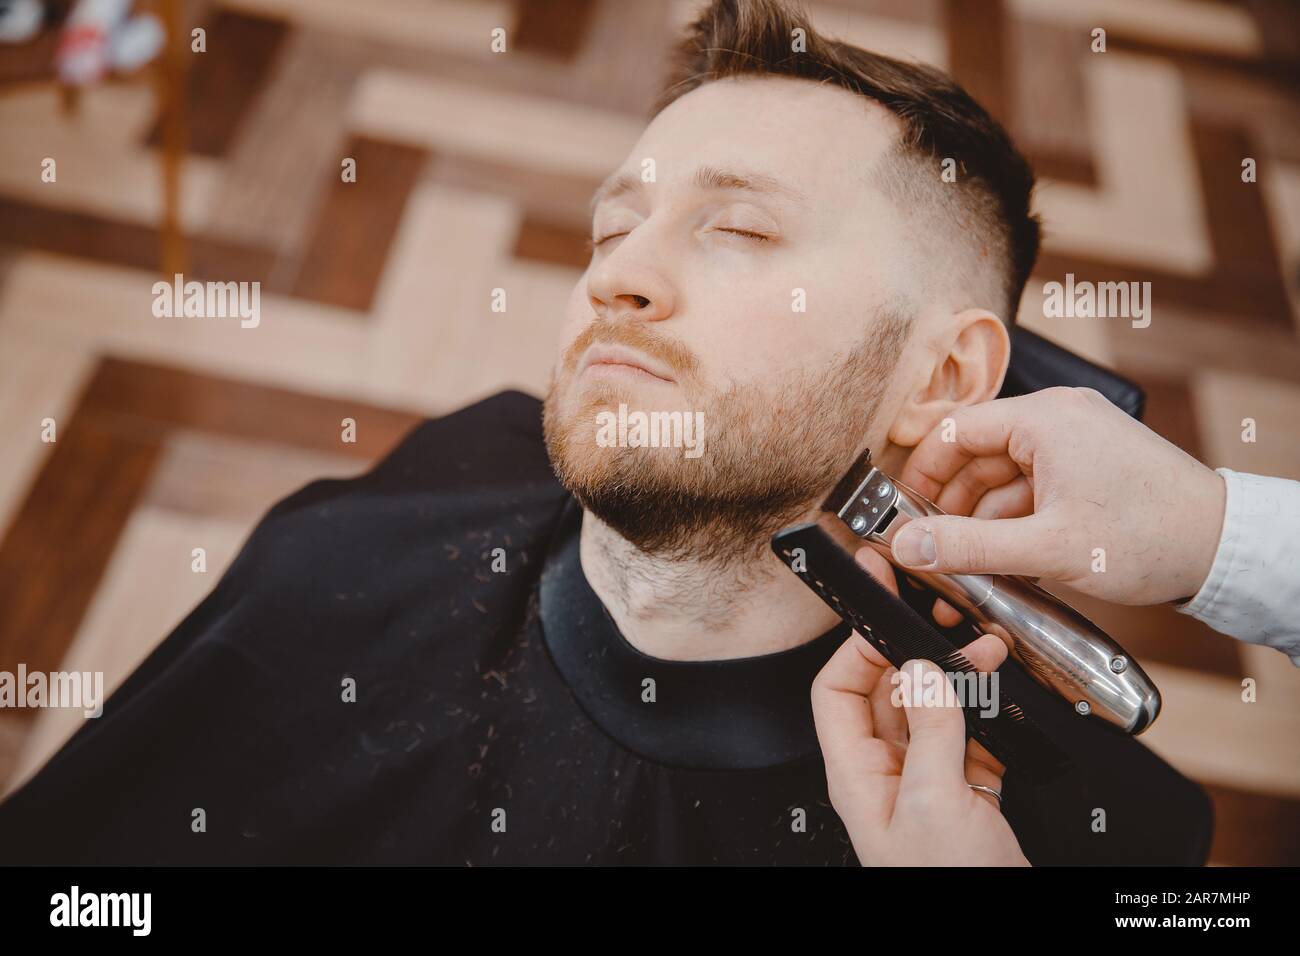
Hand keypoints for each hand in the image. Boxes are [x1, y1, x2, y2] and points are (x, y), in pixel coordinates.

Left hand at [811, 549, 1028, 865]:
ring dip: (956, 676)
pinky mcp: (964, 792)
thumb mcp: (935, 802)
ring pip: (930, 709)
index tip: (887, 617)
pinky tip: (1002, 695)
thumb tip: (923, 670)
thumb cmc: (951, 887)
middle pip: (885, 693)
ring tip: (985, 651)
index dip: (855, 649)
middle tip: (941, 617)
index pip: (834, 693)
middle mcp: (886, 775)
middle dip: (915, 652)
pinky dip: (984, 710)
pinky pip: (965, 736)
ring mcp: (925, 783)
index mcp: (858, 776)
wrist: (1003, 938)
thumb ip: (929, 731)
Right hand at [891, 387, 1226, 605]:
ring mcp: (1076, 442)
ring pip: (1003, 480)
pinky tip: (1008, 564)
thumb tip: (905, 545)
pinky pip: (1032, 490)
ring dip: (983, 524)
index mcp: (1044, 418)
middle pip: (976, 458)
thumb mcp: (1046, 548)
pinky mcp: (1090, 467)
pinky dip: (1014, 524)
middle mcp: (1058, 418)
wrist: (1225, 548)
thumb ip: (967, 546)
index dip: (920, 475)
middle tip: (933, 553)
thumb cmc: (1150, 537)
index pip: (954, 433)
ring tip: (971, 571)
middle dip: (951, 508)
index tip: (901, 515)